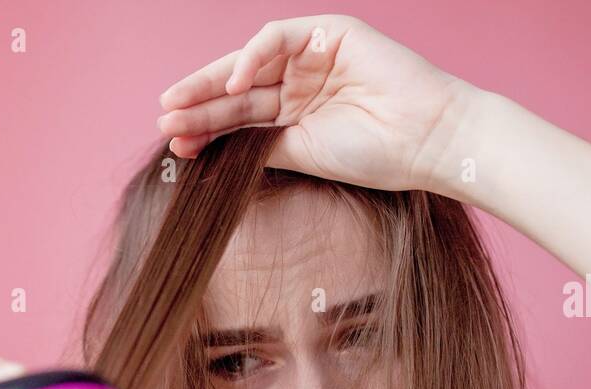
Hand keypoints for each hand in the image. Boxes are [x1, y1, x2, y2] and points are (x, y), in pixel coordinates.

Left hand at [156, 14, 477, 192]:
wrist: (427, 141)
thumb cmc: (376, 155)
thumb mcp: (304, 154)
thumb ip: (262, 146)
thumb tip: (213, 151)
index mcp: (295, 115)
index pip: (240, 117)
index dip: (205, 128)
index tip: (174, 146)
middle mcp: (300, 83)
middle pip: (238, 91)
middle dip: (198, 104)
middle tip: (163, 119)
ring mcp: (313, 56)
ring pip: (249, 65)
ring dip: (212, 84)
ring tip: (179, 105)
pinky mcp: (330, 32)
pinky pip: (279, 38)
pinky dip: (253, 57)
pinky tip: (233, 86)